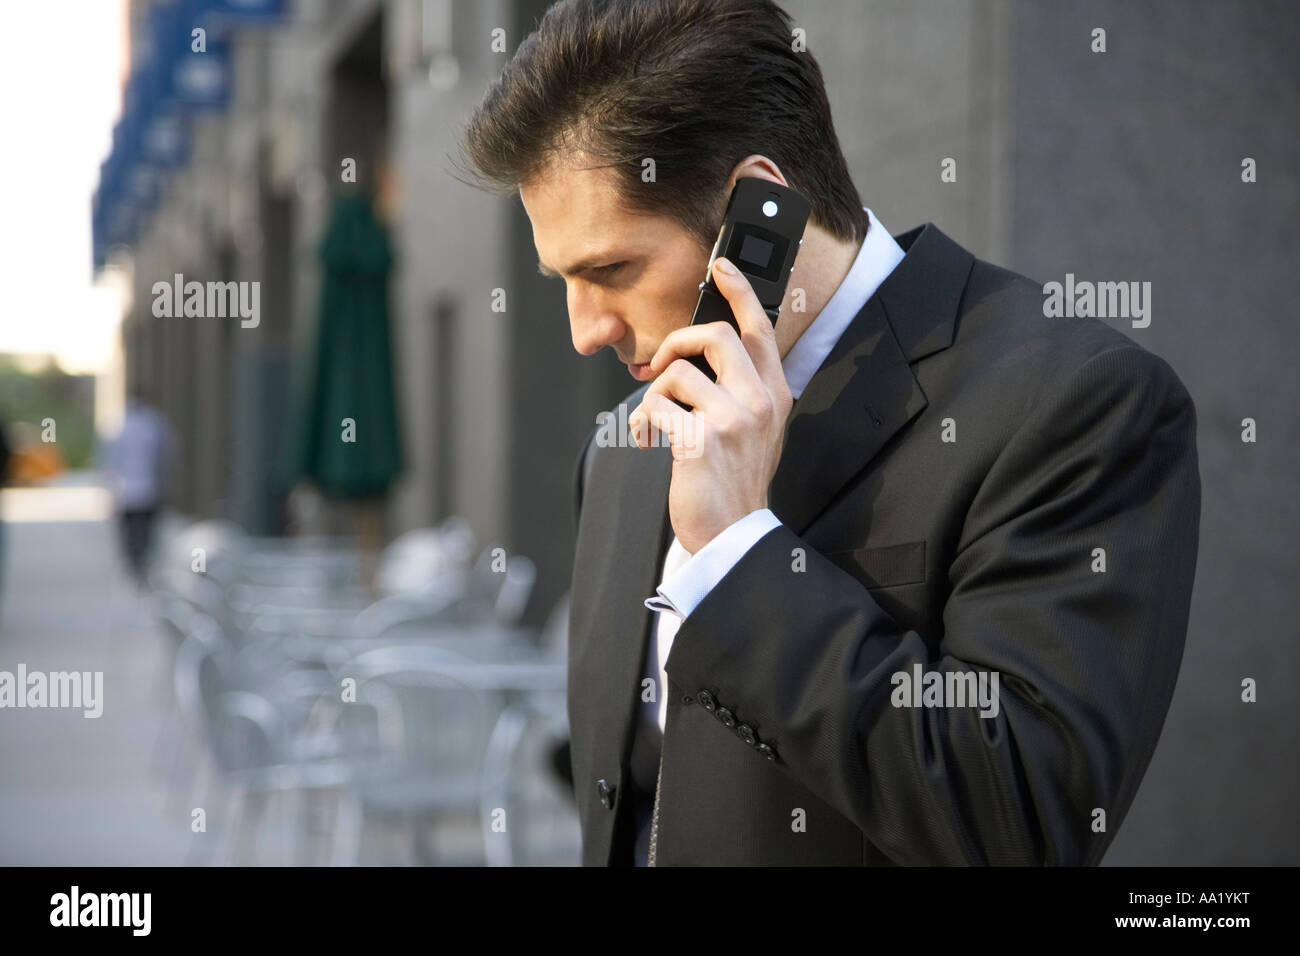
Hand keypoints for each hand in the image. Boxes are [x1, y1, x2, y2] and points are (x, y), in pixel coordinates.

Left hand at [627, 257, 792, 553]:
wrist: (732, 533)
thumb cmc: (734, 480)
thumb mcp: (754, 429)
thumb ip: (740, 389)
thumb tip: (701, 354)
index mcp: (775, 394)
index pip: (760, 328)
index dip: (740, 291)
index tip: (722, 265)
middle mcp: (760, 402)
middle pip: (716, 336)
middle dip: (677, 342)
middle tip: (661, 366)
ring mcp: (734, 419)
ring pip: (678, 373)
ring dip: (655, 395)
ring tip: (656, 423)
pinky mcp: (702, 439)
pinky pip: (659, 406)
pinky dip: (645, 422)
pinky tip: (650, 442)